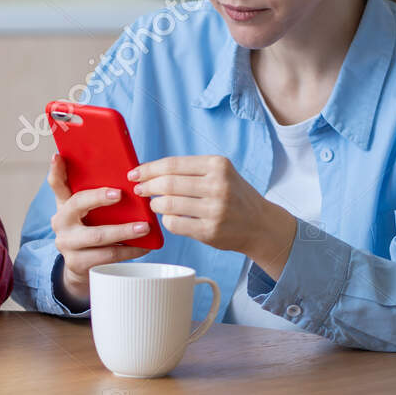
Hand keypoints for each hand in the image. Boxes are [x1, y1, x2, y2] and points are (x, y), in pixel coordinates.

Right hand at [47, 152, 149, 306]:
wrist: (80, 266)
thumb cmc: (90, 229)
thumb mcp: (87, 211)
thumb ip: (96, 193)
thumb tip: (127, 173)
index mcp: (63, 204)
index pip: (56, 183)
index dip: (56, 170)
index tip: (59, 156)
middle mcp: (60, 221)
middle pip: (78, 204)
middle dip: (99, 197)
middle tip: (120, 194)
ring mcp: (66, 243)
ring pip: (97, 236)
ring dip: (124, 231)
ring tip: (144, 227)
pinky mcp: (77, 263)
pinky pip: (107, 256)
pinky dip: (128, 251)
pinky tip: (143, 247)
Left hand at [131, 155, 291, 265]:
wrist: (260, 224)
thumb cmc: (234, 196)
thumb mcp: (220, 173)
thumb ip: (190, 171)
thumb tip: (149, 170)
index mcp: (218, 165)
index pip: (172, 164)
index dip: (148, 168)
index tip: (135, 172)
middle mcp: (218, 185)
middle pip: (167, 183)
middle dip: (147, 186)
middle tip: (140, 189)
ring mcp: (215, 209)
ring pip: (167, 204)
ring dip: (155, 204)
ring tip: (155, 204)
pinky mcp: (210, 231)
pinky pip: (174, 224)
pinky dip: (165, 220)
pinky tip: (168, 218)